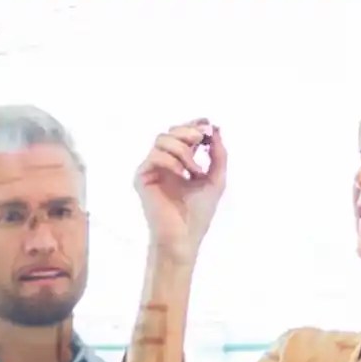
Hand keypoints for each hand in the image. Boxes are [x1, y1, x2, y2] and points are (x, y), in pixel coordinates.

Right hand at [134, 118, 227, 264]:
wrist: (184, 237)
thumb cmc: (199, 213)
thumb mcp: (216, 179)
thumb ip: (218, 155)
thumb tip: (215, 128)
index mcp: (180, 161)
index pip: (183, 134)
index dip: (194, 125)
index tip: (208, 124)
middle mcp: (164, 162)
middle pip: (170, 132)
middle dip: (188, 132)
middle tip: (200, 139)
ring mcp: (152, 169)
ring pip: (162, 140)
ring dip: (182, 149)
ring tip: (195, 169)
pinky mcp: (142, 177)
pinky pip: (155, 156)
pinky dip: (172, 161)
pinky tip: (184, 175)